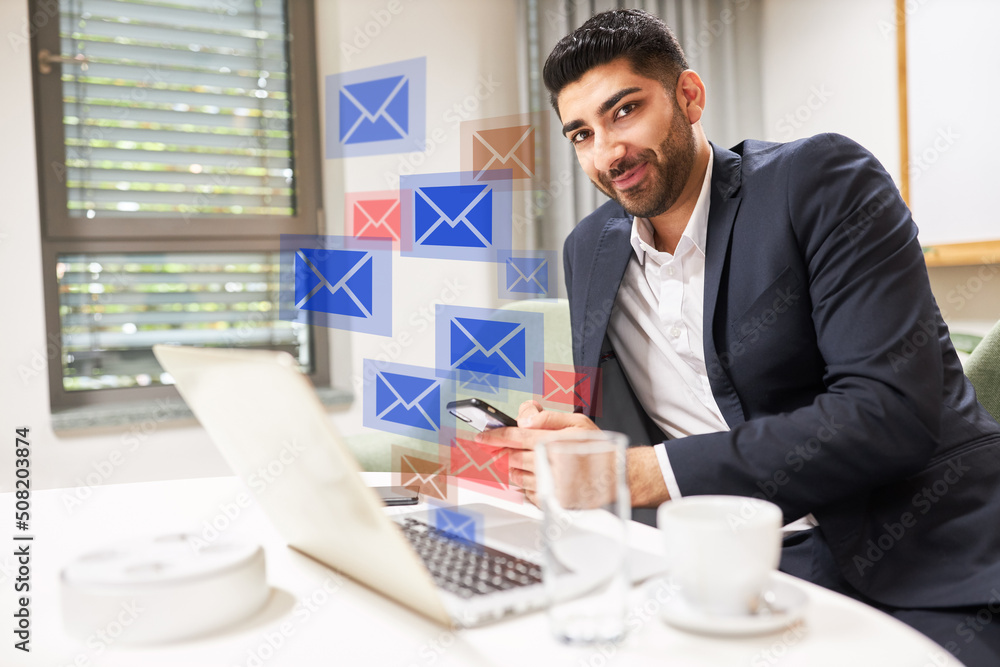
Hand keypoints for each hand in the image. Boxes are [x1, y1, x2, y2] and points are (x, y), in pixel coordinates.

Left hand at [475, 400, 599, 504]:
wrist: (618, 476)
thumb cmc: (598, 448)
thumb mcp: (577, 421)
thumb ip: (546, 417)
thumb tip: (523, 418)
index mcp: (554, 442)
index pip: (514, 437)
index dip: (494, 437)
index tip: (482, 437)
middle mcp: (550, 465)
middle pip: (511, 457)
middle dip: (504, 452)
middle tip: (505, 448)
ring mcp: (551, 485)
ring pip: (516, 476)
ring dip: (514, 467)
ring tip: (530, 460)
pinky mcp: (553, 501)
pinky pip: (527, 492)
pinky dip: (526, 484)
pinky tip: (539, 475)